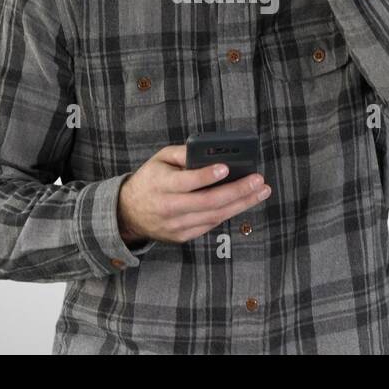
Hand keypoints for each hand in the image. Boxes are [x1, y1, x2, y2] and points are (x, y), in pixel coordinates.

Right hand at [117, 144, 271, 244]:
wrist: (129, 212)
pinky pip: (210, 225)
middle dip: (237, 191)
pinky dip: (228, 213)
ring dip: (241, 204)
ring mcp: (175, 225)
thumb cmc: (150, 179)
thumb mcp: (160, 159)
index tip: (227, 168)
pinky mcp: (182, 236)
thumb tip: (210, 151)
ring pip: (214, 216)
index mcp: (160, 185)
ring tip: (260, 191)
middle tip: (258, 181)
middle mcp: (168, 207)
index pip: (186, 182)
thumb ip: (184, 153)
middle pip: (208, 202)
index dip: (207, 176)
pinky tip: (243, 202)